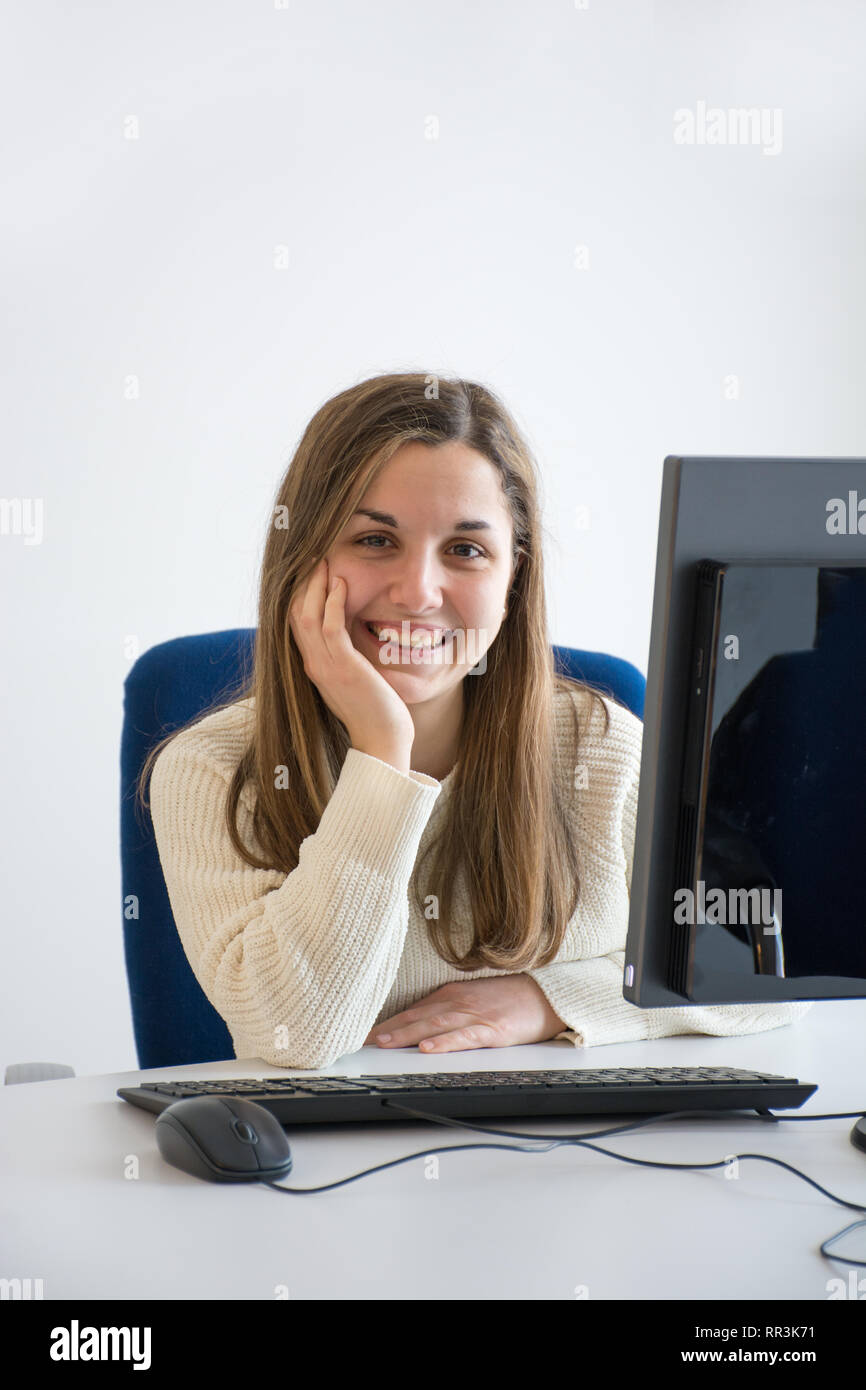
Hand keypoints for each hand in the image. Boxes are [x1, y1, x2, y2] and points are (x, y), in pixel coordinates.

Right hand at [288, 556, 415, 757]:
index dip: (300, 594)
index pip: (296, 622)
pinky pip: (330, 627)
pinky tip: (341, 584)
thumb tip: (351, 632)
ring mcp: (325, 666)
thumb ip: (346, 656)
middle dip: (302, 583)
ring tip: (323, 561)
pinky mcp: (343, 667)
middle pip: (294, 614)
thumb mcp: (354, 678)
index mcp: (314, 666)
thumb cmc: (375, 711)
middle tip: (313, 556)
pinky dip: (332, 602)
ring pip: (306, 616)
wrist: (382, 741)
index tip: (311, 571)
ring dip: (314, 585)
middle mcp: (313, 664)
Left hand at [363, 975, 566, 1053]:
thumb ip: (444, 1009)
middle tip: (363, 1042)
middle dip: (388, 1030)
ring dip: (407, 1035)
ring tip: (385, 1044)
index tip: (363, 1035)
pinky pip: (464, 1038)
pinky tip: (429, 1049)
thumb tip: (416, 1026)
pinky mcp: (492, 1030)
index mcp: (449, 996)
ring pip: (434, 1027)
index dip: (386, 1023)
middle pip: (416, 1018)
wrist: (545, 994)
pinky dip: (445, 1043)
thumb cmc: (508, 997)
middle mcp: (457, 1003)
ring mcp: (474, 1015)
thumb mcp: (471, 997)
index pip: (410, 1011)